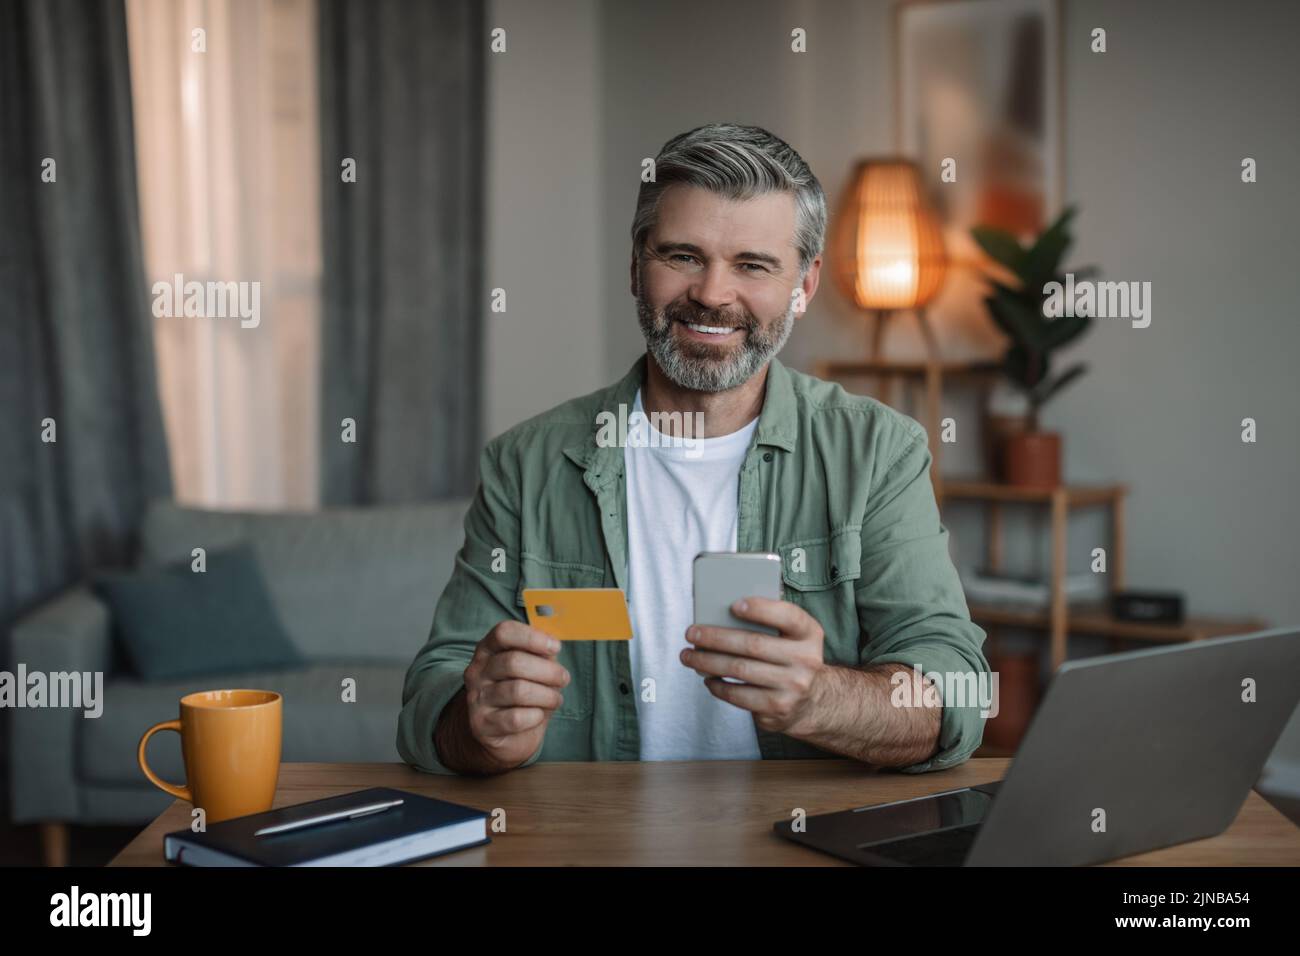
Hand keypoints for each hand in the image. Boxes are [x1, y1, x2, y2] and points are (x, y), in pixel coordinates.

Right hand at [461, 620, 569, 770]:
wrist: (505, 734)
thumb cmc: (523, 694)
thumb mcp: (532, 669)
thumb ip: (540, 654)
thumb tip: (552, 648)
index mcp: (488, 650)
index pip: (503, 632)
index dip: (532, 637)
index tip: (556, 647)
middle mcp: (477, 671)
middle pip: (514, 662)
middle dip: (548, 670)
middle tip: (564, 678)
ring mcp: (476, 698)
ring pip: (518, 690)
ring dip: (547, 695)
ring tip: (555, 699)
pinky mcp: (482, 725)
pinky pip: (516, 718)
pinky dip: (535, 716)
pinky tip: (538, 716)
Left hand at [680, 597, 825, 735]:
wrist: (811, 701)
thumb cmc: (789, 658)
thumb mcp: (792, 637)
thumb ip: (770, 621)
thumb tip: (724, 609)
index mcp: (809, 634)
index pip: (788, 616)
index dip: (761, 609)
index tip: (734, 605)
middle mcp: (806, 660)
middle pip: (753, 644)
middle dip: (716, 637)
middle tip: (691, 633)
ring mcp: (793, 686)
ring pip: (740, 669)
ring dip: (707, 661)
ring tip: (688, 655)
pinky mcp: (777, 707)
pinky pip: (738, 695)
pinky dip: (717, 685)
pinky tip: (707, 677)